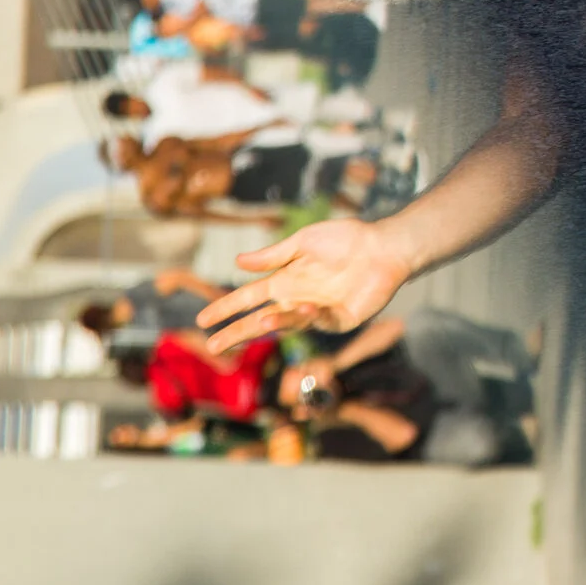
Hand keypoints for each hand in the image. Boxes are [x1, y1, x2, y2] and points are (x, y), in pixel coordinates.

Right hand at [197, 217, 414, 350]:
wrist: (383, 246)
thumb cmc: (345, 239)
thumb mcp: (303, 242)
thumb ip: (272, 256)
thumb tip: (236, 262)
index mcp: (285, 281)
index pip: (248, 298)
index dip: (226, 308)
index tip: (202, 319)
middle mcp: (296, 299)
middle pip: (260, 320)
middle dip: (237, 333)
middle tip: (213, 345)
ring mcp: (317, 312)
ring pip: (288, 324)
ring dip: (274, 324)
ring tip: (262, 320)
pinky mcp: (340, 320)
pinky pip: (320, 323)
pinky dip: (311, 316)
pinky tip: (308, 307)